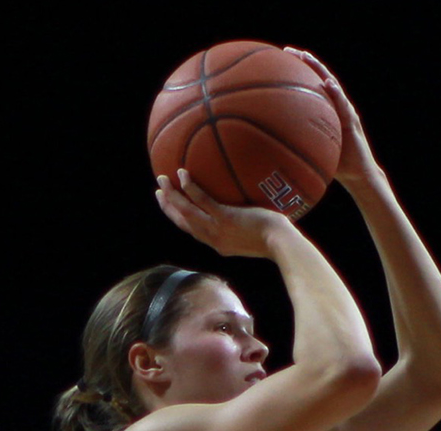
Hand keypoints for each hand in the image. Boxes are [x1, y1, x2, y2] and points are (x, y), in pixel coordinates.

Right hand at [155, 169, 293, 257]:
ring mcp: (217, 229)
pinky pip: (201, 201)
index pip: (193, 231)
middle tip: (158, 191)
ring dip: (171, 196)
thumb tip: (246, 211)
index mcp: (219, 245)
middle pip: (183, 223)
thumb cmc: (276, 239)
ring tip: (162, 179)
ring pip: (186, 212)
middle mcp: (214, 239)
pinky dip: (189, 188)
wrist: (282, 244)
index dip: (179, 219)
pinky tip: (182, 174)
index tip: (170, 207)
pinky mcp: (225, 219)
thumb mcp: (254, 236)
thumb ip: (244, 227)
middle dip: (168, 207)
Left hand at [287, 47, 380, 184]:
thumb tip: (270, 144)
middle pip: (320, 78)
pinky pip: (343, 105)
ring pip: (333, 85)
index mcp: (326, 109)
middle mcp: (336, 106)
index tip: (279, 58)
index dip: (297, 70)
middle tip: (288, 50)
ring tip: (307, 57)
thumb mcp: (312, 148)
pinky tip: (328, 84)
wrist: (358, 175)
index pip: (311, 85)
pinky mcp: (352, 122)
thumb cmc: (334, 162)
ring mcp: (346, 111)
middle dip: (305, 62)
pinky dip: (336, 93)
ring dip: (320, 70)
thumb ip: (298, 140)